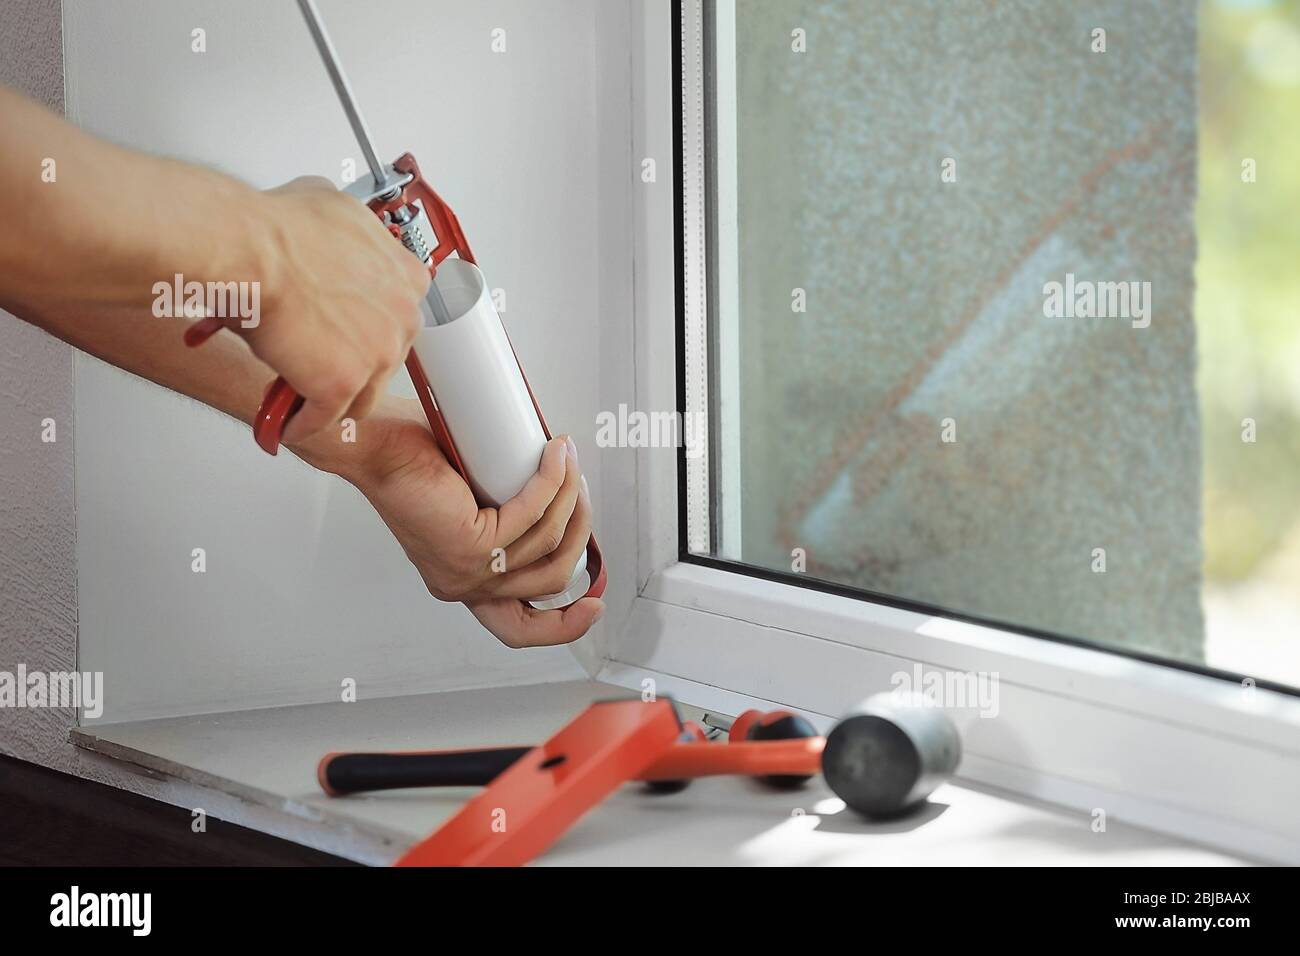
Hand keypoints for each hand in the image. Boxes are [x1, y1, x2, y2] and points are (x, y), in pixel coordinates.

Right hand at [243, 177, 431, 443]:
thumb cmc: (275, 229)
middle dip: (351, 364)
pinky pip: (327, 418)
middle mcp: (403, 316)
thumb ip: (349, 229)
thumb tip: (336, 228)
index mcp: (407, 276)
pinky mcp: (344, 384)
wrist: (247, 251)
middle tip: (317, 363)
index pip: (397, 317)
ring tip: (302, 396)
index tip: (349, 337)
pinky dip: (303, 423)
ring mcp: (378, 354)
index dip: (367, 329)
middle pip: (383, 358)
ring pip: (360, 395)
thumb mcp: (331, 206)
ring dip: (332, 399)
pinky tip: (287, 421)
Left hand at [301, 396, 603, 647]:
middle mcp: (464, 584)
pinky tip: (554, 456)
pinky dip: (551, 483)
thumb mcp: (475, 500)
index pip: (517, 628)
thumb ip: (510, 513)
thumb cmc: (414, 460)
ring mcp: (466, 570)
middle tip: (581, 491)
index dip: (562, 626)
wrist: (374, 445)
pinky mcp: (468, 545)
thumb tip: (562, 497)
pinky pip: (531, 515)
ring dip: (569, 497)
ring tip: (566, 460)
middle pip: (551, 582)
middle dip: (580, 532)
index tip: (594, 605)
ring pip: (548, 543)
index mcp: (465, 581)